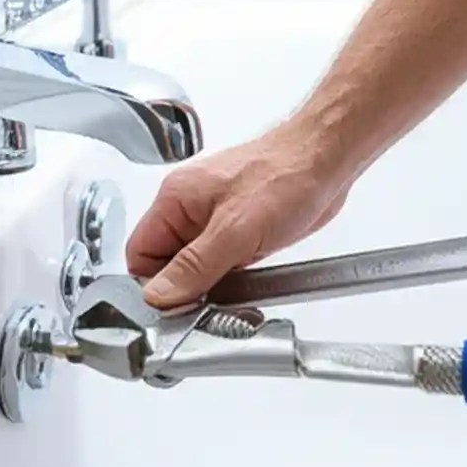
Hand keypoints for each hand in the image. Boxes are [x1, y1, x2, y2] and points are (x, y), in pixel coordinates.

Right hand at [125, 120, 351, 307]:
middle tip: (209, 301)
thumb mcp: (234, 231)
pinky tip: (252, 279)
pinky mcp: (238, 230)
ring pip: (196, 267)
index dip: (151, 284)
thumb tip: (158, 296)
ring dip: (213, 284)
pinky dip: (234, 277)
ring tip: (238, 286)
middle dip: (186, 287)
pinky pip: (222, 263)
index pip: (139, 253)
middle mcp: (189, 209)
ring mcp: (214, 219)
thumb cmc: (286, 176)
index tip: (173, 305)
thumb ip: (193, 267)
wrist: (328, 161)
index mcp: (175, 200)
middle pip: (166, 263)